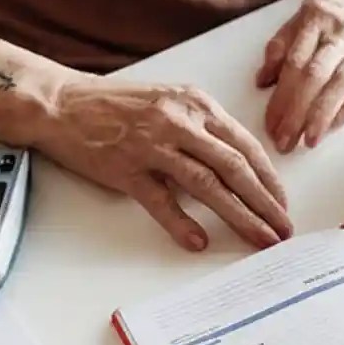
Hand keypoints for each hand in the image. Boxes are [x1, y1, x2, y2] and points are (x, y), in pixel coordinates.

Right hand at [39, 78, 291, 250]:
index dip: (270, 179)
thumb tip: (239, 166)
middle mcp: (180, 121)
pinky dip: (181, 223)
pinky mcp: (126, 168)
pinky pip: (161, 200)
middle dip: (266, 202)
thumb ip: (204, 129)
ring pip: (208, 184)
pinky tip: (199, 242)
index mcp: (197, 104)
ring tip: (259, 239)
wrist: (60, 103)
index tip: (283, 204)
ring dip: (239, 216)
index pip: (246, 146)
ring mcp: (153, 145)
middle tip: (283, 229)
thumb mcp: (171, 102)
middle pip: (236, 167)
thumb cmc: (116, 105)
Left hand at [257, 0, 343, 151]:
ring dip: (323, 116)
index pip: (295, 62)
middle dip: (297, 112)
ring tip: (307, 141)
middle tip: (283, 140)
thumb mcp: (305, 10)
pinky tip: (332, 127)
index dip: (281, 96)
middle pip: (315, 77)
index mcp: (317, 17)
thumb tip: (263, 80)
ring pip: (342, 85)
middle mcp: (342, 32)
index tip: (270, 122)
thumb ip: (283, 42)